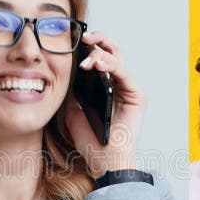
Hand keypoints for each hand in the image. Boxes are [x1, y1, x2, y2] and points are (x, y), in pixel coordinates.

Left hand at [65, 32, 144, 177]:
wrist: (105, 162)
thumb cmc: (91, 142)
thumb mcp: (72, 113)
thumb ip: (71, 93)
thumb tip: (64, 72)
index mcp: (103, 87)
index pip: (97, 58)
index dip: (87, 48)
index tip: (72, 42)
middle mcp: (117, 85)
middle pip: (110, 51)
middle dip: (97, 40)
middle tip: (83, 37)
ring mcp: (127, 89)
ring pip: (117, 58)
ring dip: (100, 52)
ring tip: (87, 55)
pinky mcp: (135, 95)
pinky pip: (122, 73)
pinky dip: (109, 65)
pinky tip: (96, 64)